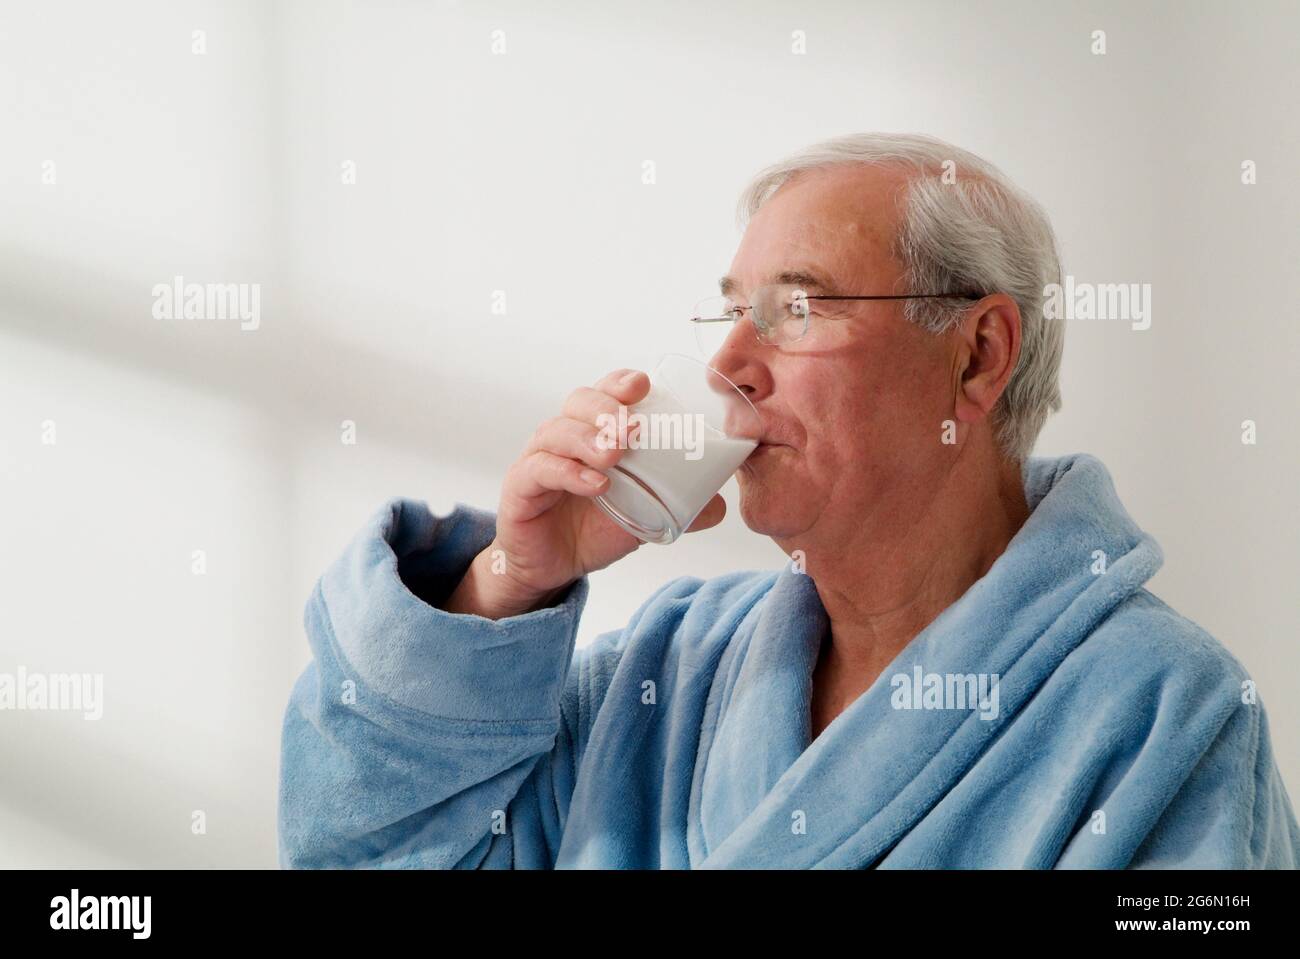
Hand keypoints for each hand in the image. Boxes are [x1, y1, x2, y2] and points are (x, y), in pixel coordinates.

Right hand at [442, 368, 726, 617]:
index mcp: (594, 431)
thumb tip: (721, 505)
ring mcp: (538, 459)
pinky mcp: (520, 488)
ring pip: (556, 431)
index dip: (621, 382)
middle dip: (606, 406)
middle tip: (632, 427)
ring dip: (588, 438)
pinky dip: (568, 473)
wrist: (554, 566)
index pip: (605, 391)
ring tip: (615, 455)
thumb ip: (681, 506)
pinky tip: (595, 484)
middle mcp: (564, 437)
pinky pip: (539, 470)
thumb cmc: (594, 526)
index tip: (643, 385)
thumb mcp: (644, 514)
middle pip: (578, 401)